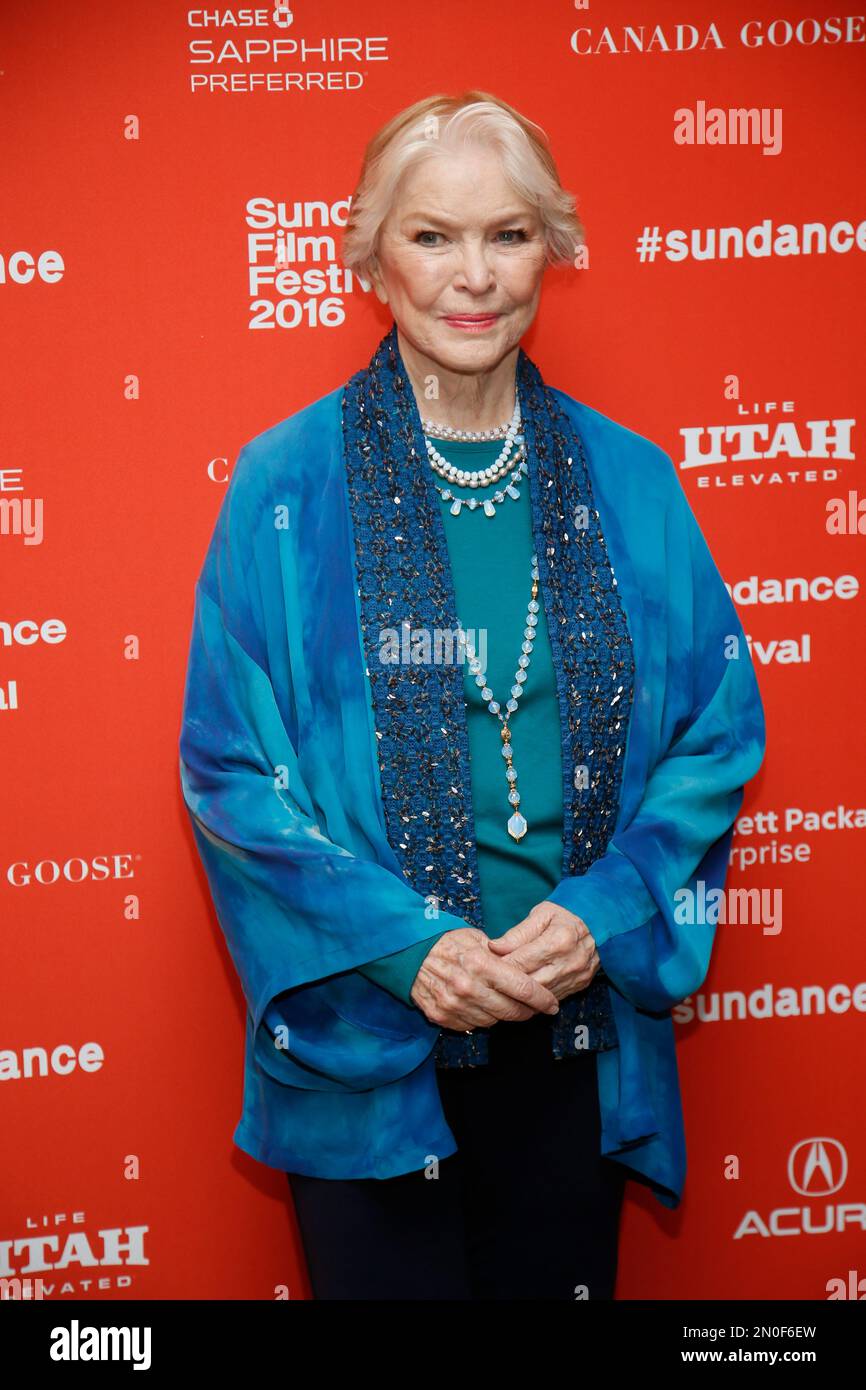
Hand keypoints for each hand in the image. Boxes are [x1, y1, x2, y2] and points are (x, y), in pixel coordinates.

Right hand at [409, 926, 560, 1030]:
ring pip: (494, 1021)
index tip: (552, 1004)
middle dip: (529, 1011)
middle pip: (512, 1011)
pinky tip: (483, 1006)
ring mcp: (454, 1005)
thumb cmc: (446, 942)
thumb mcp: (475, 938)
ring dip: (505, 1015)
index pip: (523, 988)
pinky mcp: (442, 1017)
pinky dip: (482, 1018)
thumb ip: (501, 954)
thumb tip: (525, 968)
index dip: (543, 999)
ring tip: (507, 1004)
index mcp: (480, 964)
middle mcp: (468, 987)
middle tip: (536, 1007)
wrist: (407, 954)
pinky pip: (473, 1026)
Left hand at [487, 900, 600, 1001]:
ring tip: (502, 992)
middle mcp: (570, 961)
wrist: (598, 924)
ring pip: (541, 995)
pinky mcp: (580, 985)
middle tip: (488, 984)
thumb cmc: (565, 916)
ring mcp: (577, 976)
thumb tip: (494, 947)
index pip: (522, 961)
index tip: (483, 968)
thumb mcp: (541, 914)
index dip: (500, 966)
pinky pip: (553, 998)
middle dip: (508, 985)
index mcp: (559, 939)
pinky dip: (536, 1000)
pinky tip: (522, 997)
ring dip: (521, 996)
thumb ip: (517, 933)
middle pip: (531, 982)